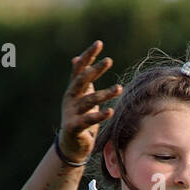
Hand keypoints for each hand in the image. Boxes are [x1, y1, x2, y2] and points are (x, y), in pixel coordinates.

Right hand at [57, 40, 122, 163]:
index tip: (99, 43)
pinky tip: (111, 111)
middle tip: (109, 60)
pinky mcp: (74, 127)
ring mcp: (71, 112)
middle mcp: (70, 98)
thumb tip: (76, 58)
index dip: (88, 56)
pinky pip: (88, 120)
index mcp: (73, 90)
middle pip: (82, 80)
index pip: (79, 68)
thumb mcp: (79, 97)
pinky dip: (100, 115)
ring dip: (105, 94)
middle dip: (95, 70)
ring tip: (119, 88)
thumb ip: (80, 80)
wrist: (70, 145)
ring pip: (89, 100)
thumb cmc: (79, 119)